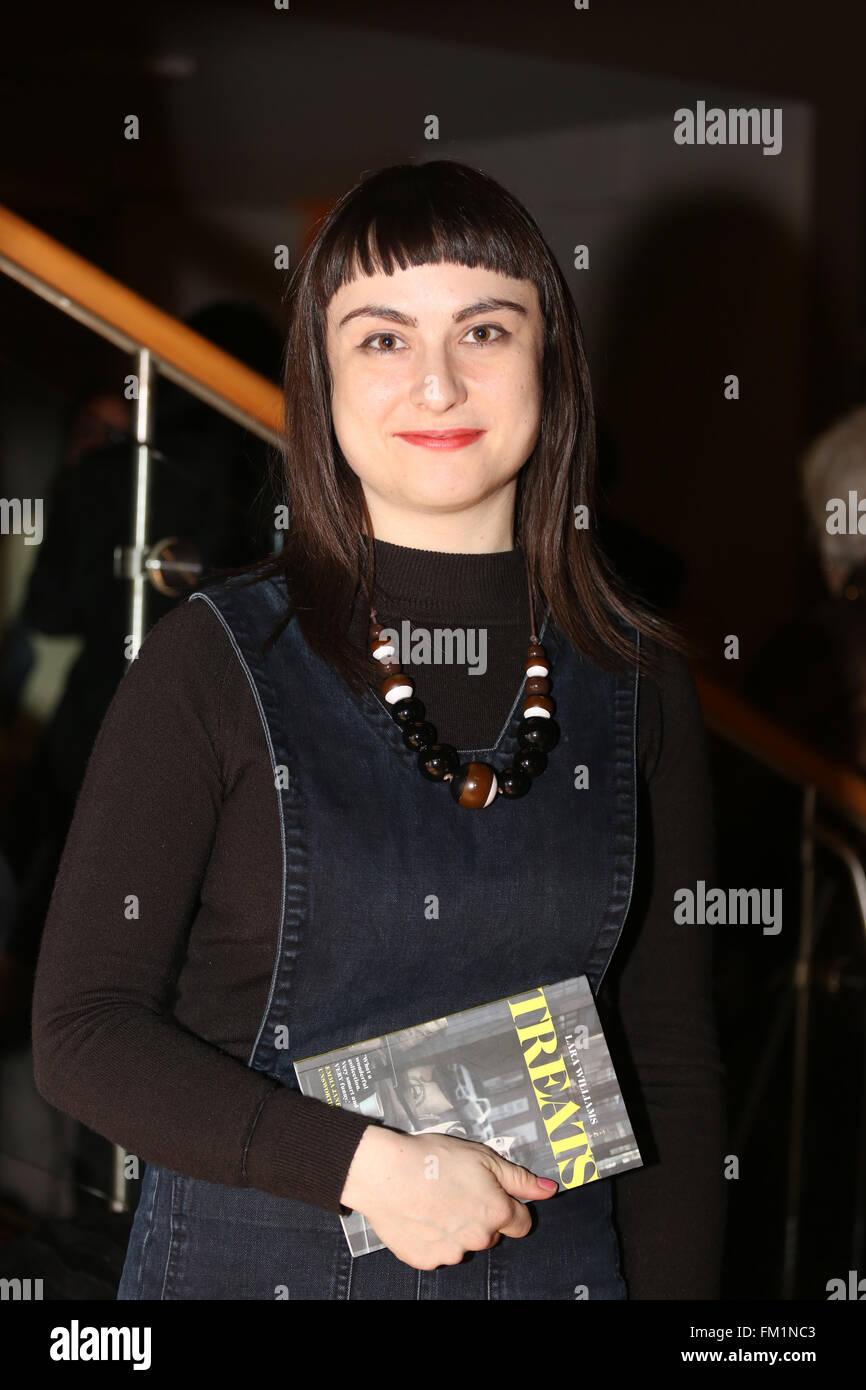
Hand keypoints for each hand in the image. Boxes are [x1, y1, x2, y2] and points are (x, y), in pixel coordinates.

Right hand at [340, 1123, 557, 1270]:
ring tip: (435, 1199)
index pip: (521, 1222)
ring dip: (456, 1227)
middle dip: (481, 1216)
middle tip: (458, 1190)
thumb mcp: (484, 1158)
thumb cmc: (434, 1159)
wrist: (385, 1173)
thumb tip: (550, 1191)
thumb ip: (520, 1179)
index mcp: (497, 1213)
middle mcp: (478, 1239)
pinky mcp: (426, 1260)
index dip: (509, 1205)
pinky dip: (432, 1237)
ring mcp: (451, 1253)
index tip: (492, 1194)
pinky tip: (421, 1213)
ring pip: (464, 1244)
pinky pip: (437, 1251)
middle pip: (491, 1233)